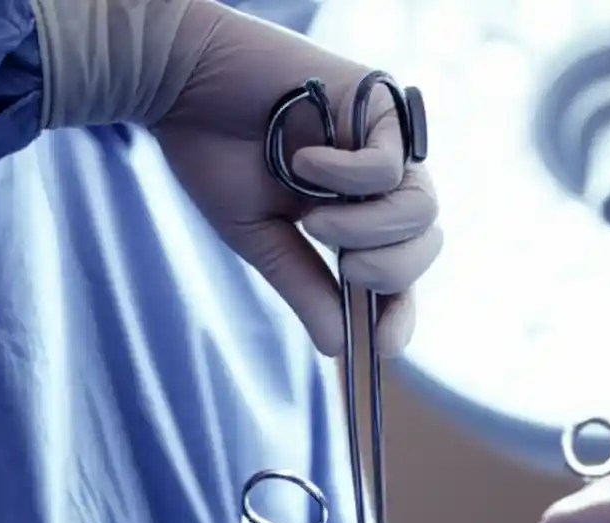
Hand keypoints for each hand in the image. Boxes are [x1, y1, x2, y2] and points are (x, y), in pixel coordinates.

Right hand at [149, 0, 440, 356]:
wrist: (183, 88)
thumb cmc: (216, 156)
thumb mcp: (260, 240)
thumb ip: (303, 287)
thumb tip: (337, 348)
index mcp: (354, 216)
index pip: (400, 273)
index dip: (400, 314)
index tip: (380, 346)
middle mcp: (379, 181)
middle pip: (426, 243)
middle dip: (385, 270)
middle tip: (340, 263)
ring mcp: (383, 140)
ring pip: (422, 209)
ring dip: (364, 228)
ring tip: (312, 216)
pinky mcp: (377, 101)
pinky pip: (388, 164)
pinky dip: (346, 177)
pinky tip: (303, 162)